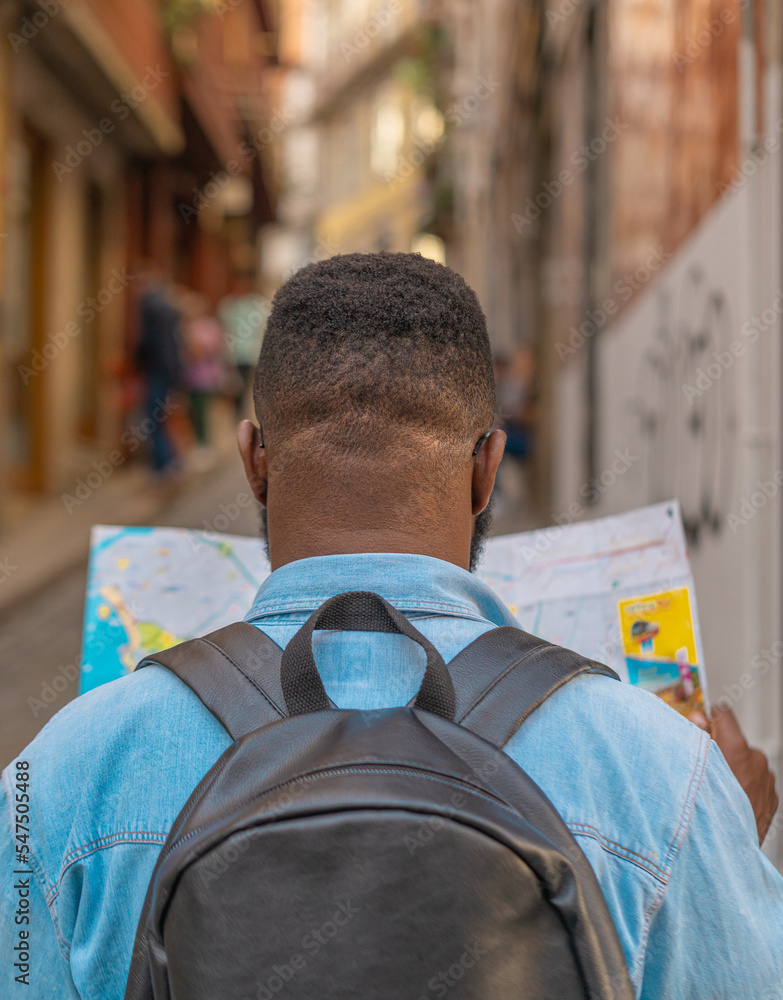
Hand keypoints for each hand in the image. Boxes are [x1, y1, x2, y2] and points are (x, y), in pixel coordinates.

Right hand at [689, 705, 778, 843]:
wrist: (727, 849)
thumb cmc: (708, 810)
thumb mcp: (692, 766)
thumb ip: (695, 735)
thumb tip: (698, 720)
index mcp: (736, 748)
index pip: (723, 714)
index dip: (710, 718)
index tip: (704, 725)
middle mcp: (756, 759)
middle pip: (735, 741)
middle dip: (722, 749)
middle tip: (708, 769)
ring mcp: (767, 779)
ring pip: (747, 762)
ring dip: (735, 769)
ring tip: (721, 790)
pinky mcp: (773, 797)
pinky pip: (756, 782)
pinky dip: (745, 786)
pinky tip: (732, 800)